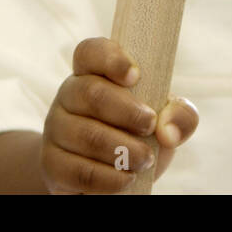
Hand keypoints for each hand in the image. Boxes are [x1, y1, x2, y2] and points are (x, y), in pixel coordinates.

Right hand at [40, 36, 198, 193]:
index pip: (90, 52)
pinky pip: (78, 170)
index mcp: (94, 73)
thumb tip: (167, 129)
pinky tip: (127, 179)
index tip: (135, 75)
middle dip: (128, 112)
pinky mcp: (52, 164)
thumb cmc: (137, 136)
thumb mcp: (163, 121)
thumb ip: (179, 115)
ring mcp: (56, 129)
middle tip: (150, 126)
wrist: (109, 176)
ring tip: (145, 159)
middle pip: (91, 93)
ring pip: (86, 135)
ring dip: (122, 150)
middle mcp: (69, 95)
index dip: (110, 59)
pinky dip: (108, 178)